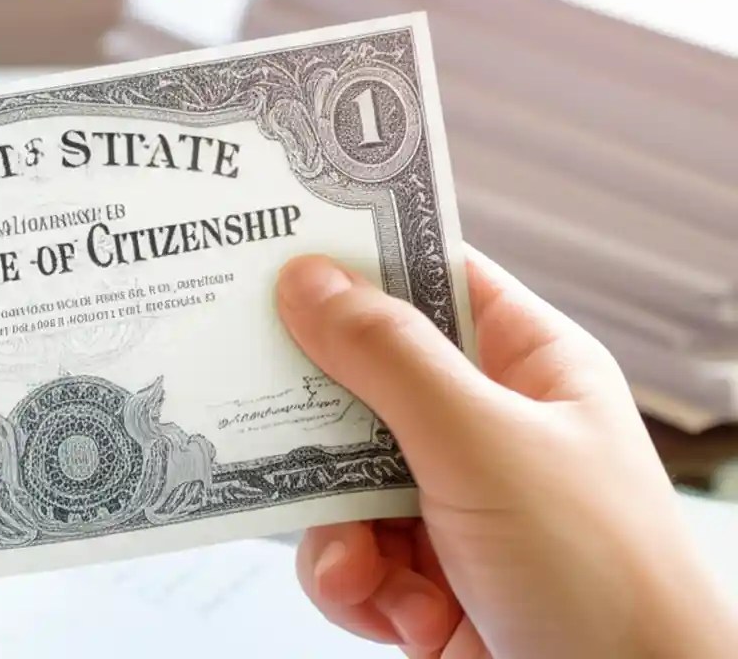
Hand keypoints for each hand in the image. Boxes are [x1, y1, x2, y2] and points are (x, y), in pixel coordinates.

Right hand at [276, 248, 737, 658]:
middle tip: (251, 395)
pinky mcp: (422, 578)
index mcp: (529, 368)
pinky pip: (346, 552)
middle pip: (367, 381)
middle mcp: (487, 429)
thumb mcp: (487, 447)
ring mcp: (451, 505)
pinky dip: (350, 582)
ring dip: (334, 523)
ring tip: (359, 561)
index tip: (277, 248)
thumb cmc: (603, 577)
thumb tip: (308, 280)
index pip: (435, 281)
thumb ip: (390, 359)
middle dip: (317, 411)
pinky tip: (384, 608)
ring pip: (340, 477)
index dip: (362, 259)